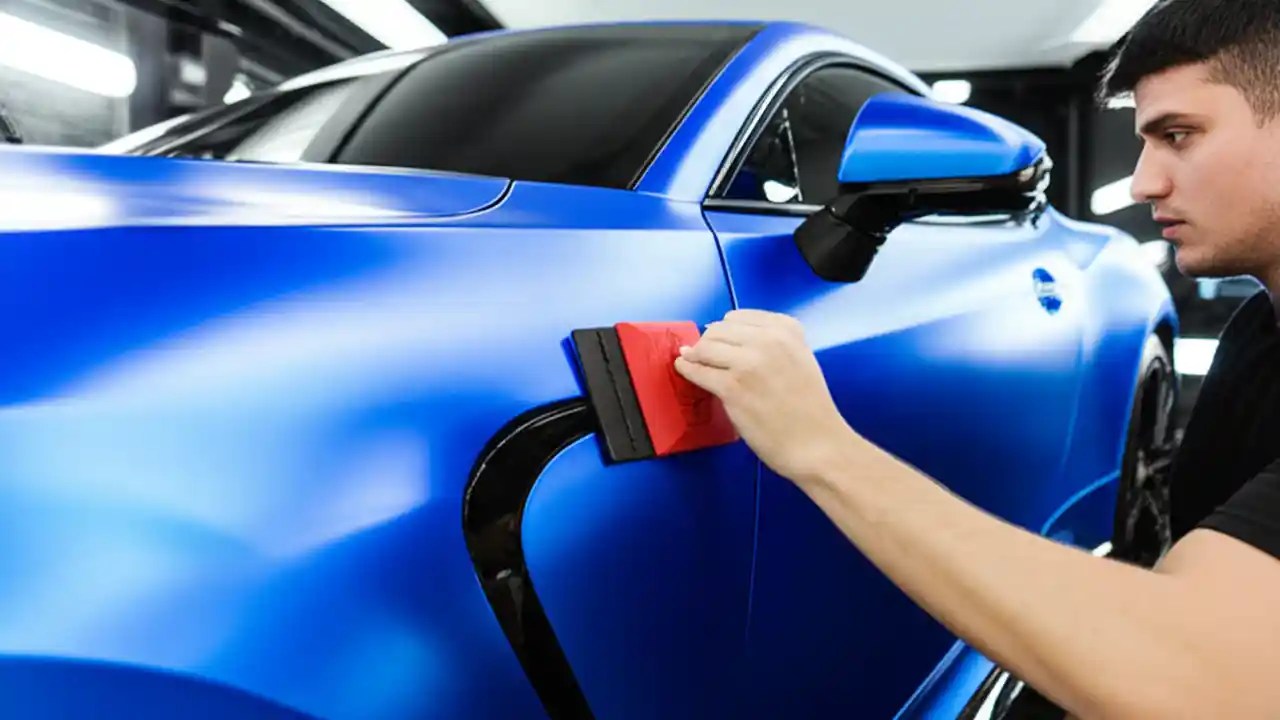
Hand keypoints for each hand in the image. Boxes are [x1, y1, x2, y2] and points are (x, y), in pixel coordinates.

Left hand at [674, 309, 859, 484]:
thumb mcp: (800, 359)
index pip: (739, 317)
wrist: (817, 445)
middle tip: (704, 356)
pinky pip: (698, 370)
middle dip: (708, 342)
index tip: (718, 342)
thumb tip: (725, 336)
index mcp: (787, 330)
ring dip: (696, 355)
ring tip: (692, 362)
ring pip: (705, 347)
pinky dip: (687, 369)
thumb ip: (772, 344)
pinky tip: (684, 369)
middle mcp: (769, 339)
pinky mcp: (732, 387)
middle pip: (719, 330)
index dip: (724, 331)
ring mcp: (749, 362)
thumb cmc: (809, 409)